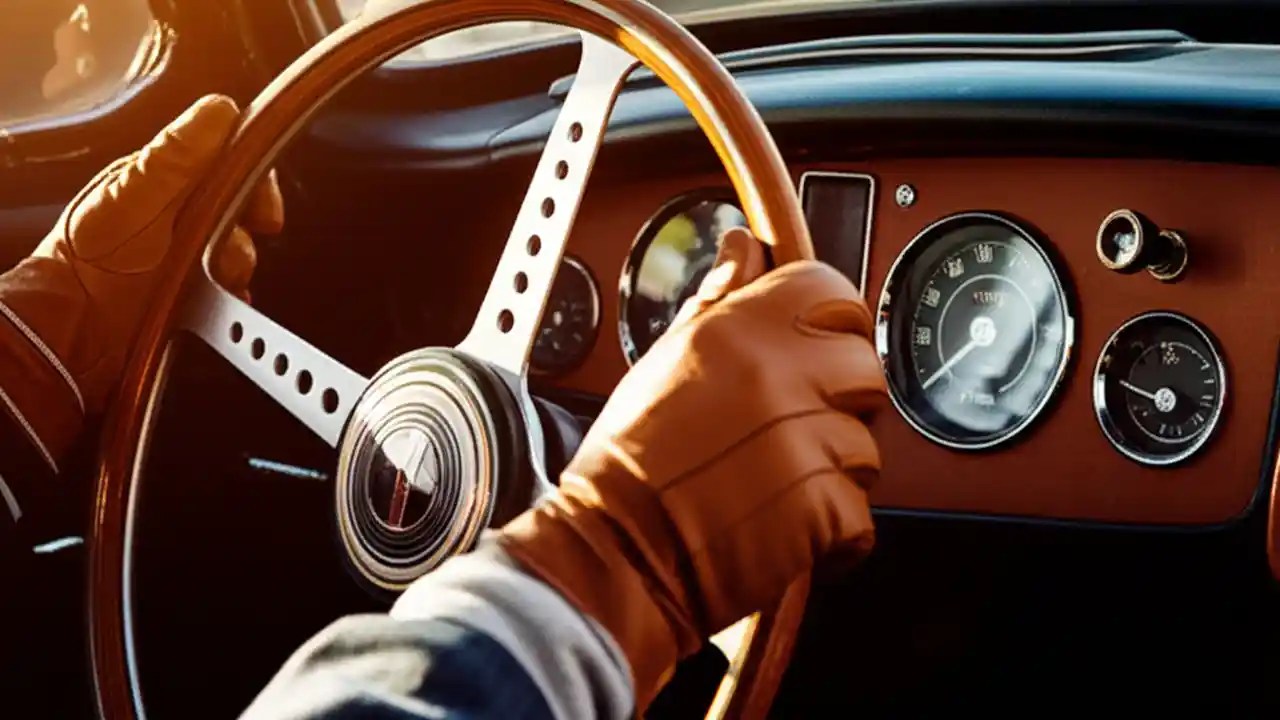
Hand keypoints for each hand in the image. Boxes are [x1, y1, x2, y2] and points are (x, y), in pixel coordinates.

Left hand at [31, 94, 281, 412]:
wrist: (77, 331)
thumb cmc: (94, 260)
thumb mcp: (133, 195)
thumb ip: (175, 154)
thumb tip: (219, 110)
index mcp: (165, 176)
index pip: (229, 154)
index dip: (253, 175)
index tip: (260, 207)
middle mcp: (180, 208)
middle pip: (243, 201)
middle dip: (247, 228)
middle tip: (230, 249)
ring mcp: (189, 248)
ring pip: (243, 244)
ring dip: (238, 264)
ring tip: (213, 279)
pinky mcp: (195, 288)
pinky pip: (236, 283)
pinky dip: (236, 293)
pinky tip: (222, 299)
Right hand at [498, 228, 885, 707]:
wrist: (616, 553)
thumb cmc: (630, 467)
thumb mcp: (664, 362)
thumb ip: (718, 302)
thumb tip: (744, 248)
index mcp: (738, 332)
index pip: (831, 290)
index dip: (832, 322)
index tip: (820, 346)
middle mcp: (776, 377)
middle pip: (864, 369)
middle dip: (840, 401)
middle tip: (794, 429)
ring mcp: (804, 443)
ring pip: (866, 447)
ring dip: (834, 472)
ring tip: (776, 484)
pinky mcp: (822, 508)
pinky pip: (861, 512)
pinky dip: (832, 532)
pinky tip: (784, 524)